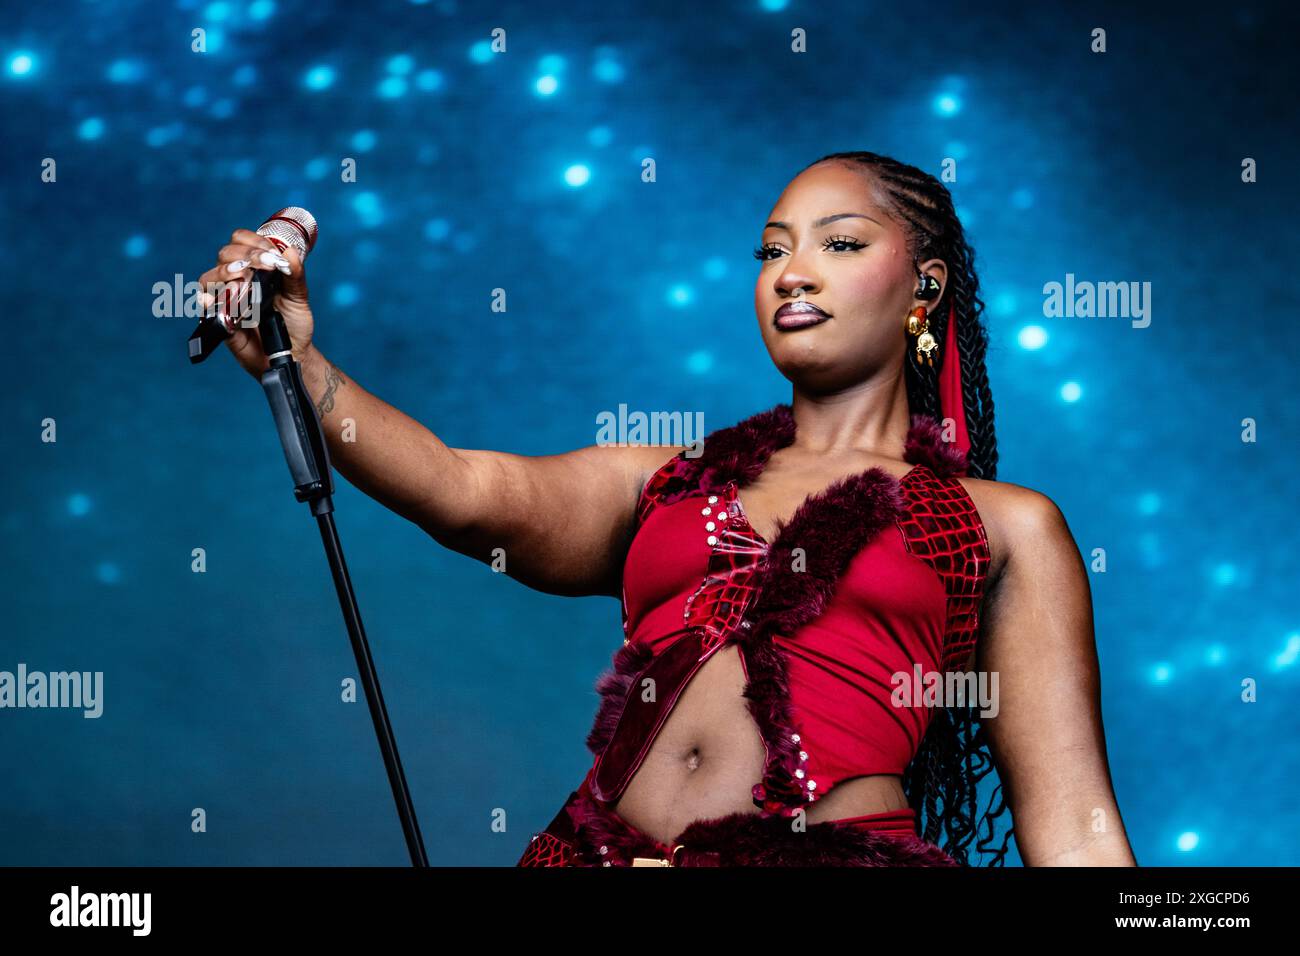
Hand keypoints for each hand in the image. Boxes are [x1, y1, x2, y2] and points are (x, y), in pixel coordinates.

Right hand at [197, 228, 313, 377]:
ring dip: (225, 274)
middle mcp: (236, 279)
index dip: (253, 242)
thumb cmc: (293, 322)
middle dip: (244, 256)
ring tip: (244, 280)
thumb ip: (295, 274)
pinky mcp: (220, 319)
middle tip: (265, 266)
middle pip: (224, 255)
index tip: (272, 255)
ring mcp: (226, 299)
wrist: (291, 351)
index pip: (241, 241)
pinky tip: (215, 300)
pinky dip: (207, 301)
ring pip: (209, 278)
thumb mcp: (299, 296)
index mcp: (254, 267)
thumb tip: (289, 250)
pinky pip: (205, 308)